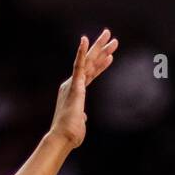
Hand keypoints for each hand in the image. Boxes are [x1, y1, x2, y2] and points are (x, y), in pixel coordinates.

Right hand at [50, 29, 117, 149]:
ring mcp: (73, 84)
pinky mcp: (74, 86)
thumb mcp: (80, 123)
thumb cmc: (70, 134)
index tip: (110, 57)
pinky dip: (81, 52)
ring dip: (99, 48)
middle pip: (90, 63)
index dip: (100, 65)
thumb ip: (82, 117)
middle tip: (111, 38)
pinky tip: (84, 39)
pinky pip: (78, 66)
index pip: (90, 75)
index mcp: (75, 92)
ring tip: (109, 35)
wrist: (63, 138)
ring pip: (88, 62)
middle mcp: (73, 85)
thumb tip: (84, 117)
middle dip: (101, 50)